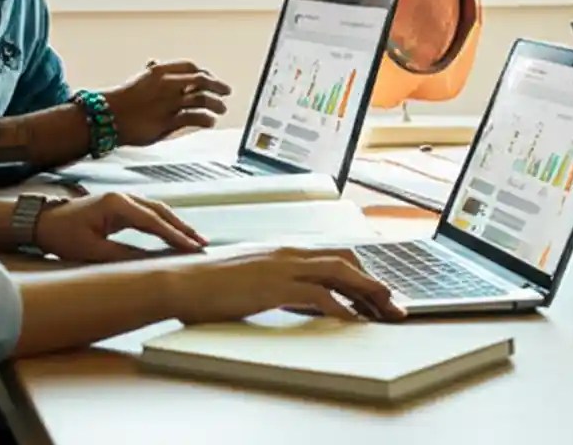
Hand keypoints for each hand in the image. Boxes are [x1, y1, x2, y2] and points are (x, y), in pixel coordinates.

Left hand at [35, 193, 206, 261]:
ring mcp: (123, 199)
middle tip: (202, 243)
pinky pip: (148, 213)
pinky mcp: (120, 206)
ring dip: (176, 224)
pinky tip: (173, 233)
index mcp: (117, 205)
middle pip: (161, 211)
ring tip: (194, 239)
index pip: (154, 221)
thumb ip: (122, 255)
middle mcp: (124, 197)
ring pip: (157, 210)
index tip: (192, 247)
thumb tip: (150, 263)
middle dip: (183, 228)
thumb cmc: (62, 235)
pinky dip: (163, 223)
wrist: (41, 221)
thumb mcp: (91, 250)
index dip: (175, 235)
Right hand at [103, 60, 231, 145]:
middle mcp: (167, 84)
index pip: (191, 67)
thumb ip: (153, 73)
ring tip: (221, 108)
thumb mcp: (139, 80)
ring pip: (202, 99)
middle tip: (226, 91)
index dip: (205, 73)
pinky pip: (194, 118)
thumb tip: (155, 62)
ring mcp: (168, 103)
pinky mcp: (168, 121)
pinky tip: (210, 122)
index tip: (212, 79)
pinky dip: (207, 119)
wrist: (106, 116)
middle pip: (202, 80)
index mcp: (160, 71)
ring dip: (216, 103)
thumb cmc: (122, 100)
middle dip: (218, 86)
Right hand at [169, 247, 406, 323]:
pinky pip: (318, 295)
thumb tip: (290, 296)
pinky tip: (354, 321)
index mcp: (283, 252)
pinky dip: (341, 307)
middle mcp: (288, 254)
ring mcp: (282, 267)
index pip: (333, 257)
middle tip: (394, 305)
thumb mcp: (248, 281)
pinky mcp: (273, 286)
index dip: (360, 275)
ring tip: (386, 311)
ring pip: (340, 273)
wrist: (178, 282)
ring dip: (368, 292)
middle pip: (345, 262)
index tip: (377, 294)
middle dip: (373, 284)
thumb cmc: (206, 285)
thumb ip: (272, 284)